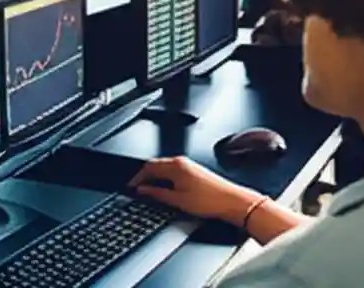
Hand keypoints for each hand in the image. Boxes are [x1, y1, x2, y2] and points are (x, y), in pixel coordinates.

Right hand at [129, 157, 261, 224]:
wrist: (232, 202)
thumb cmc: (209, 201)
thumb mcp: (177, 201)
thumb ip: (157, 194)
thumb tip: (143, 190)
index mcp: (176, 166)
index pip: (149, 167)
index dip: (137, 177)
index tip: (131, 186)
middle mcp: (182, 162)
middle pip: (156, 164)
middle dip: (144, 176)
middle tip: (137, 188)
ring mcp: (189, 165)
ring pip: (165, 167)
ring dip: (155, 177)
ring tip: (149, 190)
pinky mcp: (195, 171)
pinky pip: (174, 170)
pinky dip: (165, 178)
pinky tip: (166, 188)